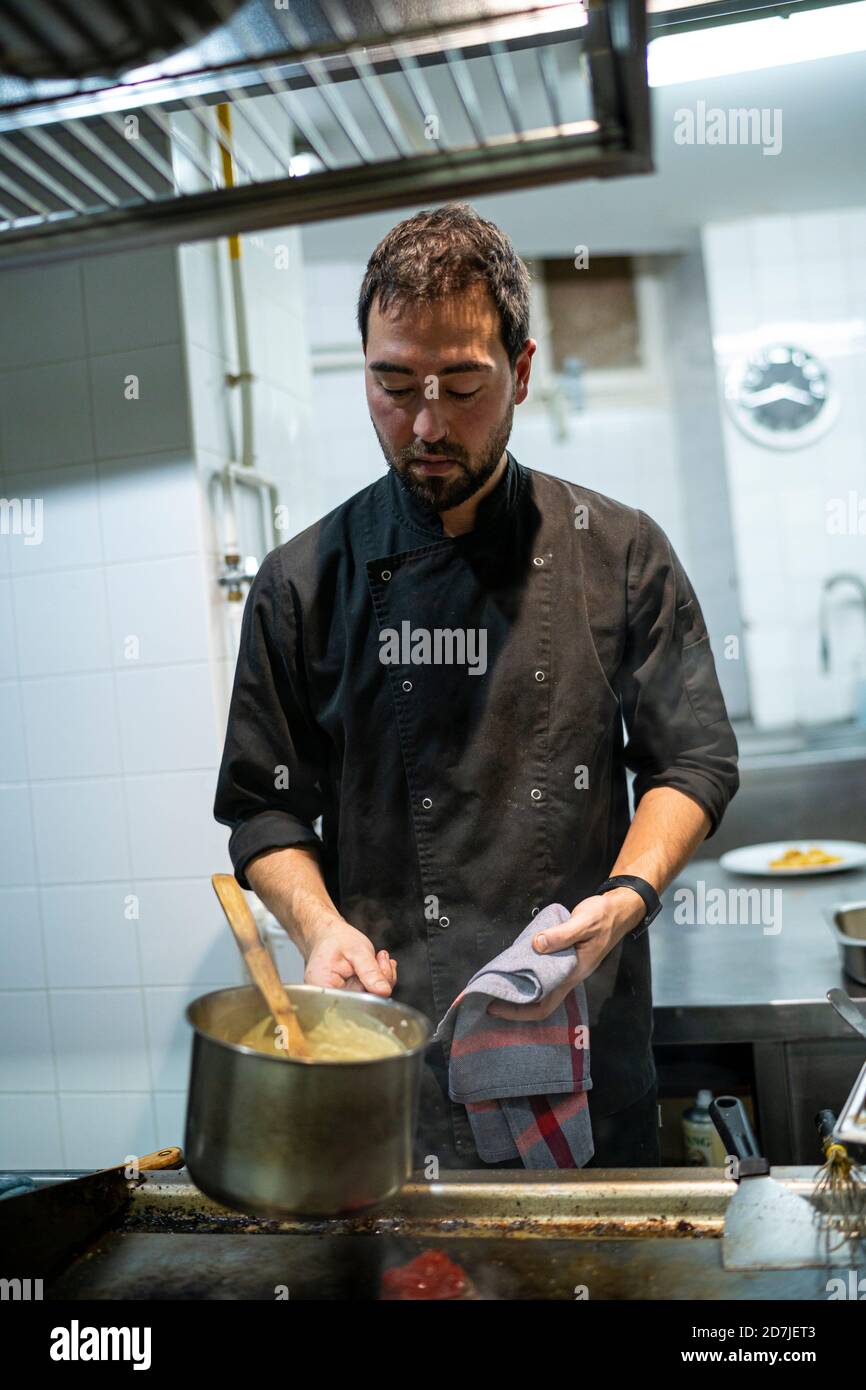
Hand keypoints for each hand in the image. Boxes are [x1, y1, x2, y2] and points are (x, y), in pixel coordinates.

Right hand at [304, 920, 396, 995]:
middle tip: (381, 959)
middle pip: (364, 1003)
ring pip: (370, 999)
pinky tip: (377, 965)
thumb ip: (370, 972)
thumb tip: (384, 992)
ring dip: (381, 979)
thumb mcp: (357, 951)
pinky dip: (379, 980)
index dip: (373, 990)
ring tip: (379, 959)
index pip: (355, 1002)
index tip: (380, 968)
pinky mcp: (350, 996)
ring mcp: (340, 999)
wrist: (329, 935)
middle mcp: (329, 999)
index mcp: (325, 988)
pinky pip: (370, 995)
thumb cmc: (337, 940)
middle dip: (379, 981)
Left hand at [487, 888, 643, 1021]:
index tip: (496, 1006)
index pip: (544, 1005)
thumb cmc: (603, 917)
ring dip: (519, 991)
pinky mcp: (563, 959)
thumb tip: (538, 945)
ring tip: (497, 985)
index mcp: (572, 974)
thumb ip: (562, 935)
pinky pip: (542, 973)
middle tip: (488, 998)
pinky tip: (514, 967)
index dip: (520, 1011)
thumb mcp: (583, 922)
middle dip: (514, 1005)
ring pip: (540, 988)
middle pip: (539, 1002)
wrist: (618, 911)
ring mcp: (565, 968)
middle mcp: (567, 976)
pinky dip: (527, 974)